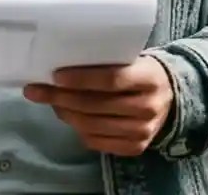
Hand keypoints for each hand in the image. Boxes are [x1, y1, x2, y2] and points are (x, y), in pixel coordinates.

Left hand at [23, 55, 174, 156]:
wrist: (170, 97)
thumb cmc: (140, 72)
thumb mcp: (131, 60)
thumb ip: (106, 64)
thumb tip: (61, 70)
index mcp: (149, 78)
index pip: (111, 80)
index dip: (81, 79)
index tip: (56, 76)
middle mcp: (148, 107)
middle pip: (96, 105)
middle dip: (62, 97)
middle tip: (38, 90)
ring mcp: (143, 131)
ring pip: (92, 125)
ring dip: (66, 114)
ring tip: (51, 103)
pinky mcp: (135, 147)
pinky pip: (96, 142)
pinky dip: (78, 130)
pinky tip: (70, 117)